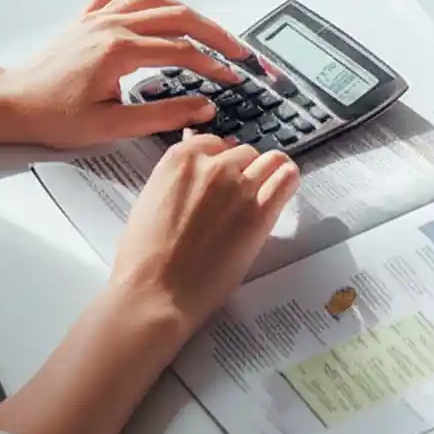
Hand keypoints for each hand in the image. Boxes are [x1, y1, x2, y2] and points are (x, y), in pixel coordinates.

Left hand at [4, 0, 248, 148]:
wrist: (13, 102)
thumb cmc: (53, 115)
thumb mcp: (112, 126)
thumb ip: (162, 115)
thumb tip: (202, 108)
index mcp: (118, 51)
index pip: (182, 52)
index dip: (213, 66)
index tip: (232, 78)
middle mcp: (111, 25)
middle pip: (179, 17)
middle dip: (215, 33)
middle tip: (238, 51)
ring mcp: (99, 17)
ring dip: (189, 11)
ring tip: (211, 29)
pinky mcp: (89, 17)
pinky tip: (159, 4)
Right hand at [109, 134, 300, 332]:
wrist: (156, 290)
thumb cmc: (145, 255)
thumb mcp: (151, 200)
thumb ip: (177, 179)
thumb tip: (193, 167)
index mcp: (180, 159)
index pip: (214, 143)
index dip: (220, 158)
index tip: (222, 171)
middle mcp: (213, 166)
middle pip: (243, 153)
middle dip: (242, 169)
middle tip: (237, 193)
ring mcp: (239, 187)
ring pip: (269, 161)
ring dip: (267, 172)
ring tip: (264, 190)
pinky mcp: (260, 213)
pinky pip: (287, 179)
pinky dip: (288, 180)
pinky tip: (284, 188)